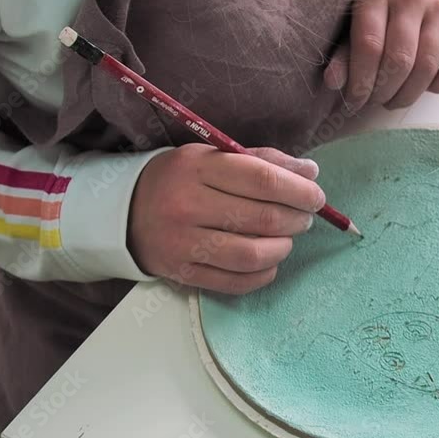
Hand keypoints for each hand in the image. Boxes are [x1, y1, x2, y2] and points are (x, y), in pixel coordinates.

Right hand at [129, 144, 324, 294]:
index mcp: (197, 167)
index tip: (316, 196)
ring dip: (282, 248)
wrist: (122, 213)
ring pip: (252, 254)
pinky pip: (236, 282)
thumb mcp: (212, 156)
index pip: (262, 179)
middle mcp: (188, 205)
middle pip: (262, 218)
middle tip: (304, 218)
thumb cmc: (179, 180)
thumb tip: (310, 172)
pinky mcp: (183, 273)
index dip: (299, 190)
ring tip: (286, 240)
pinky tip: (269, 262)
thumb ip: (262, 160)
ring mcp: (184, 243)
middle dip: (296, 219)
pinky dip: (263, 274)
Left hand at [324, 0, 438, 111]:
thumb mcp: (352, 37)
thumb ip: (343, 58)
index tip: (356, 102)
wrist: (412, 9)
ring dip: (408, 95)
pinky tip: (426, 86)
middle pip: (399, 60)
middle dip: (384, 92)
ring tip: (394, 99)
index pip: (370, 46)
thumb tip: (333, 82)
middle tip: (376, 101)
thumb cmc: (377, 27)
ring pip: (426, 67)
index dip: (362, 82)